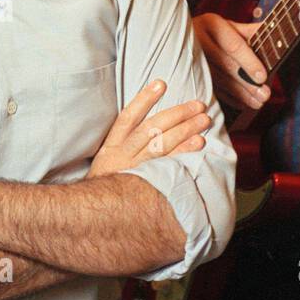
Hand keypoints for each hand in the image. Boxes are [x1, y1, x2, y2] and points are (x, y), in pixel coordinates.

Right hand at [88, 80, 210, 177]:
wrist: (96, 216)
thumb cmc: (109, 183)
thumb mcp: (107, 161)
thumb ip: (125, 142)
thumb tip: (154, 121)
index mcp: (111, 147)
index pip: (128, 117)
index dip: (144, 99)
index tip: (161, 83)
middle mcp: (122, 156)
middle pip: (152, 129)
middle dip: (177, 114)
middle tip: (198, 104)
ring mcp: (135, 172)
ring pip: (162, 145)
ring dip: (186, 130)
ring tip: (203, 120)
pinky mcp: (146, 186)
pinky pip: (169, 167)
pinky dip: (185, 153)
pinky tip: (198, 143)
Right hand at [193, 12, 270, 110]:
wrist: (178, 36)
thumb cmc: (213, 31)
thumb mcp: (228, 25)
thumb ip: (248, 31)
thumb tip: (270, 30)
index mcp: (211, 24)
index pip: (233, 45)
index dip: (249, 62)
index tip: (263, 77)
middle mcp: (198, 40)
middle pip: (226, 65)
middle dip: (247, 82)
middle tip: (264, 94)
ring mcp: (190, 58)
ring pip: (218, 79)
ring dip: (240, 93)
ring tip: (257, 102)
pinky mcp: (188, 74)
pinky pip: (210, 88)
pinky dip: (227, 98)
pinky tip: (242, 103)